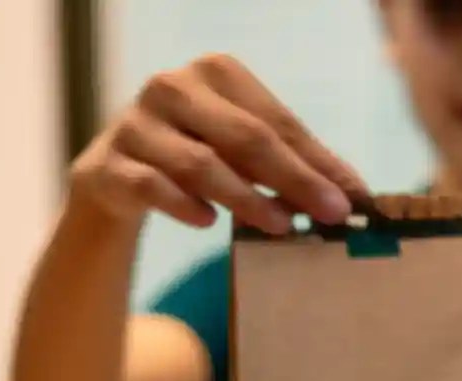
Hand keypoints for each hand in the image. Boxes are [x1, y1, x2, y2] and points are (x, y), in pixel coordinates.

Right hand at [69, 54, 368, 233]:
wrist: (116, 178)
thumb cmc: (197, 156)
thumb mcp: (245, 153)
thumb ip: (295, 165)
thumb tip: (353, 194)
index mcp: (215, 73)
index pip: (276, 122)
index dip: (317, 162)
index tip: (352, 199)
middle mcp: (172, 88)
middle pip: (244, 137)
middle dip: (293, 179)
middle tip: (328, 215)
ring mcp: (135, 125)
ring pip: (198, 163)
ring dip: (246, 198)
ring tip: (280, 226)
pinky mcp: (108, 165)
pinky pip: (150, 186)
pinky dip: (183, 204)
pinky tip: (208, 222)